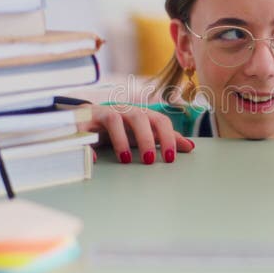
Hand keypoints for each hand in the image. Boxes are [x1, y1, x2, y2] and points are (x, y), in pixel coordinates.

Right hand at [77, 104, 194, 164]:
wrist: (87, 118)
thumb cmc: (121, 127)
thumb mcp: (144, 133)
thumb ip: (165, 138)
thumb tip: (191, 147)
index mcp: (141, 114)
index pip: (160, 120)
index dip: (167, 138)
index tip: (170, 159)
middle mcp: (123, 111)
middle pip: (138, 117)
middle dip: (146, 139)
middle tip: (149, 161)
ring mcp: (102, 113)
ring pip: (113, 119)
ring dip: (120, 140)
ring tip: (125, 160)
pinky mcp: (83, 121)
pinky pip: (85, 130)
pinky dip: (89, 144)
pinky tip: (95, 160)